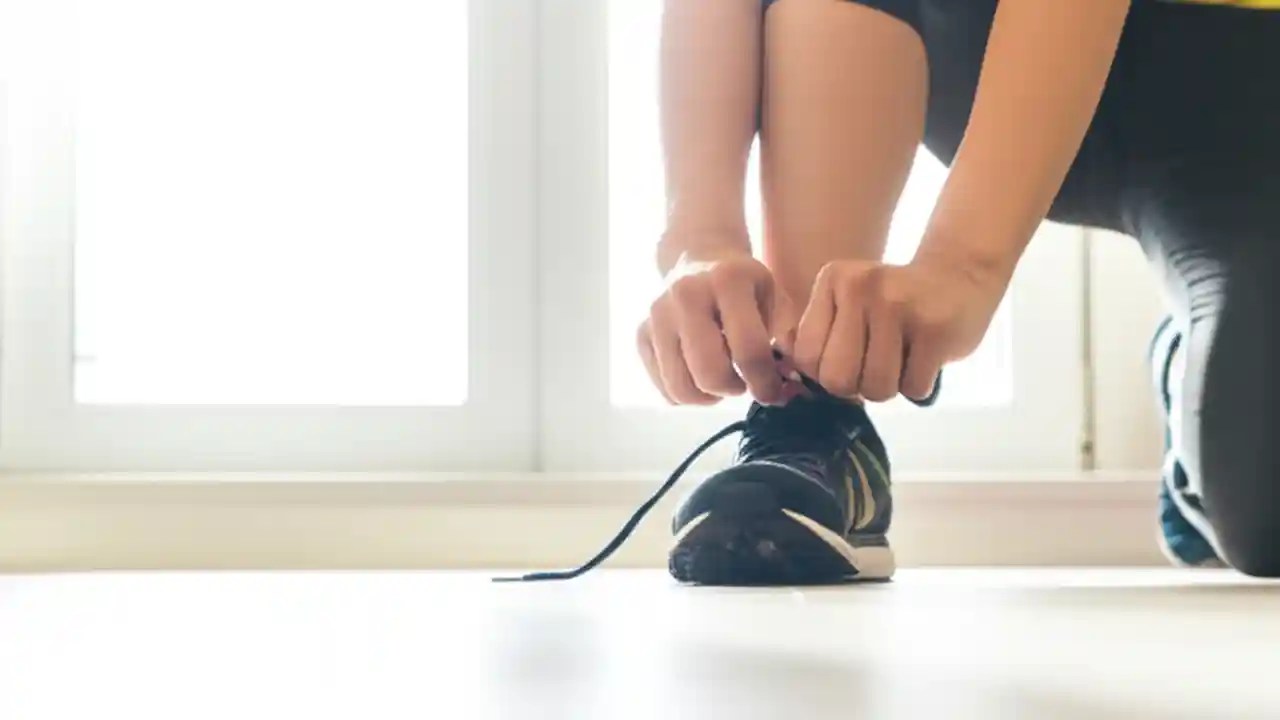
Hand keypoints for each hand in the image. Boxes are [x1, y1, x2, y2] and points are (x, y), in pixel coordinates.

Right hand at [638, 247, 797, 405]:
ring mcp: (657, 315)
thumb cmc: (744, 284)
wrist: (697, 257)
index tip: (774, 393)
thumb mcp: (772, 295)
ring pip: (681, 387)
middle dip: (733, 389)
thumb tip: (785, 391)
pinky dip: (686, 394)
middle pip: (709, 374)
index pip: (749, 350)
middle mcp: (686, 295)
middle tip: (744, 383)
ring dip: (708, 397)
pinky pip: (663, 387)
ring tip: (722, 381)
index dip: (765, 382)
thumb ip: (784, 338)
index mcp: (727, 281)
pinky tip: (700, 377)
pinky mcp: (640, 334)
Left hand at [790, 254, 1009, 401]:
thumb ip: (817, 335)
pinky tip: (927, 357)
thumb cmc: (895, 302)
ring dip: (891, 387)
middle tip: (875, 367)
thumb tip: (788, 378)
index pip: (805, 357)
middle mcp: (861, 287)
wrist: (960, 274)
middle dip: (857, 388)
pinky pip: (912, 388)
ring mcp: (898, 305)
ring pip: (876, 388)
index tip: (848, 362)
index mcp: (833, 280)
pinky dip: (920, 385)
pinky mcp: (934, 327)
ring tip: (902, 360)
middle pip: (837, 379)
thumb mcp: (848, 303)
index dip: (825, 374)